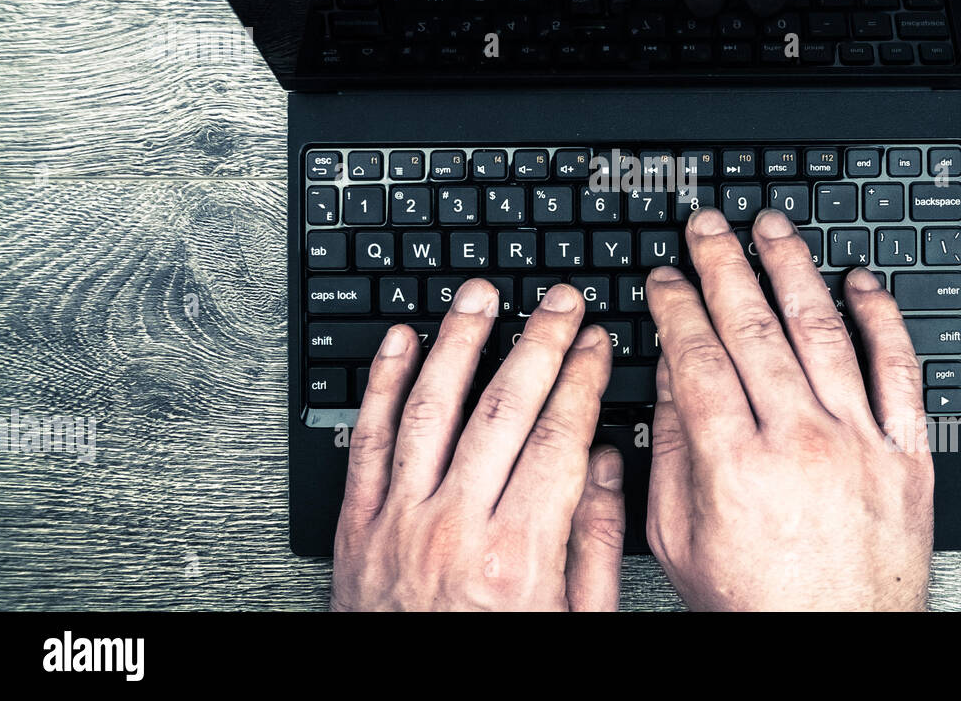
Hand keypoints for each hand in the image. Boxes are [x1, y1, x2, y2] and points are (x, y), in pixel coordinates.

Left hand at [331, 279, 625, 610]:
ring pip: (432, 406)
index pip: (559, 435)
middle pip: (505, 407)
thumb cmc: (498, 662)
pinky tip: (401, 341)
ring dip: (459, 341)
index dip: (583, 378)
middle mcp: (456, 527)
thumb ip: (592, 542)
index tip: (596, 343)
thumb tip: (602, 464)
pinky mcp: (359, 524)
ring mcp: (400, 520)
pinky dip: (383, 383)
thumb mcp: (576, 622)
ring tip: (481, 297)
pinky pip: (368, 438)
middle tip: (558, 302)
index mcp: (518, 553)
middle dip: (538, 342)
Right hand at [645, 208, 933, 610]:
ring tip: (772, 229)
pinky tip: (860, 283)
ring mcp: (858, 442)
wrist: (835, 644)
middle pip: (754, 329)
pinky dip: (881, 319)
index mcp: (736, 465)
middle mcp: (800, 442)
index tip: (666, 278)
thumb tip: (673, 377)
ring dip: (792, 270)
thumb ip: (674, 451)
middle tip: (708, 228)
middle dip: (724, 266)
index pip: (699, 357)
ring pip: (822, 331)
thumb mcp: (680, 538)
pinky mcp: (904, 452)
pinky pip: (898, 370)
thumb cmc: (757, 604)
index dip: (678, 307)